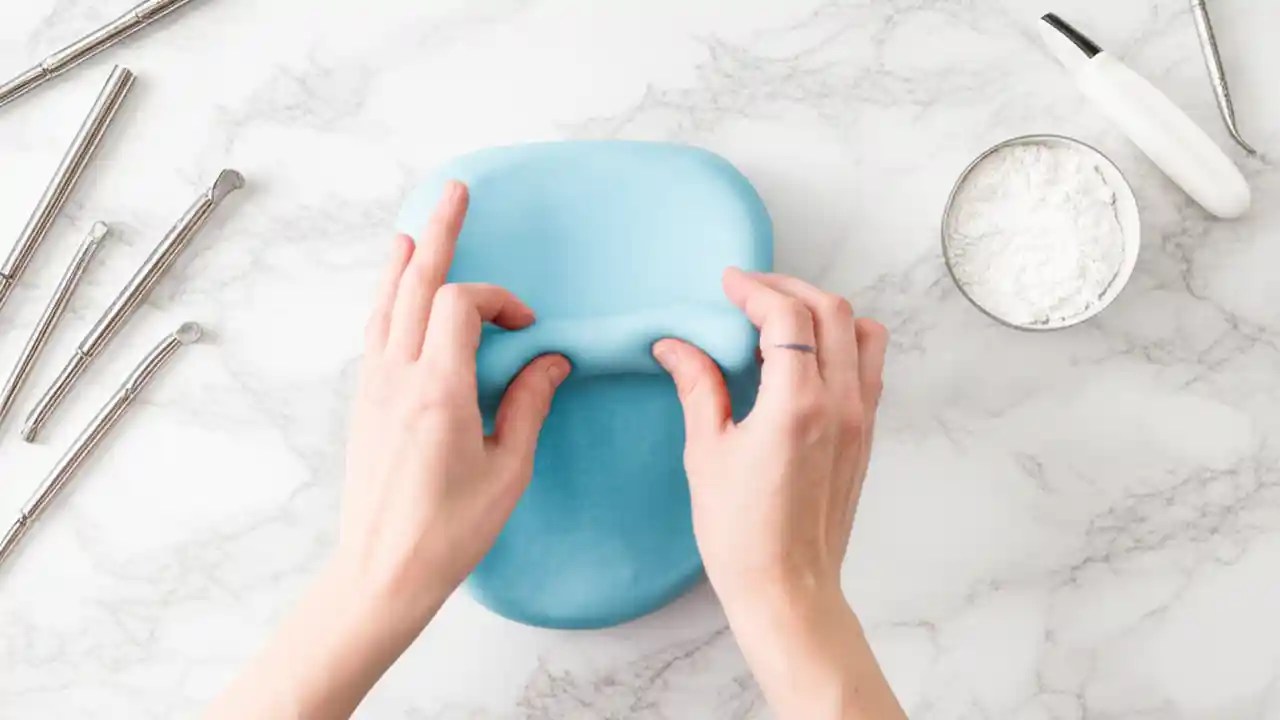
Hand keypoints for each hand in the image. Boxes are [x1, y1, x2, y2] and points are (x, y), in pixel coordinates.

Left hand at [337, 180, 569, 626]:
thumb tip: (550, 361)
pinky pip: (374, 331)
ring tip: (419, 227)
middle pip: (413, 283)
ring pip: (384, 302)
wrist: (381, 573)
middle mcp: (397, 378)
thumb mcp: (508, 472)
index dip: (498, 299)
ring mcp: (372, 387)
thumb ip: (529, 405)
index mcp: (438, 391)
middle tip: (456, 191)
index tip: (528, 326)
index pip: (460, 305)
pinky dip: (388, 298)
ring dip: (405, 260)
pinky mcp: (363, 403)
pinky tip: (396, 291)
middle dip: (440, 233)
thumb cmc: (448, 533)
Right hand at [653, 268, 901, 718]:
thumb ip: (697, 387)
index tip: (728, 283)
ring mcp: (861, 419)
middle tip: (749, 290)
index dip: (754, 289)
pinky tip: (800, 359)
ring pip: (862, 332)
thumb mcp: (706, 453)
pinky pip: (867, 366)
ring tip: (780, 318)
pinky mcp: (865, 435)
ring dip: (823, 311)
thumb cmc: (742, 534)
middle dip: (788, 287)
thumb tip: (675, 346)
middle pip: (831, 310)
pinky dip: (840, 343)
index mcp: (797, 405)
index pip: (787, 316)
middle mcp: (840, 404)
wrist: (788, 589)